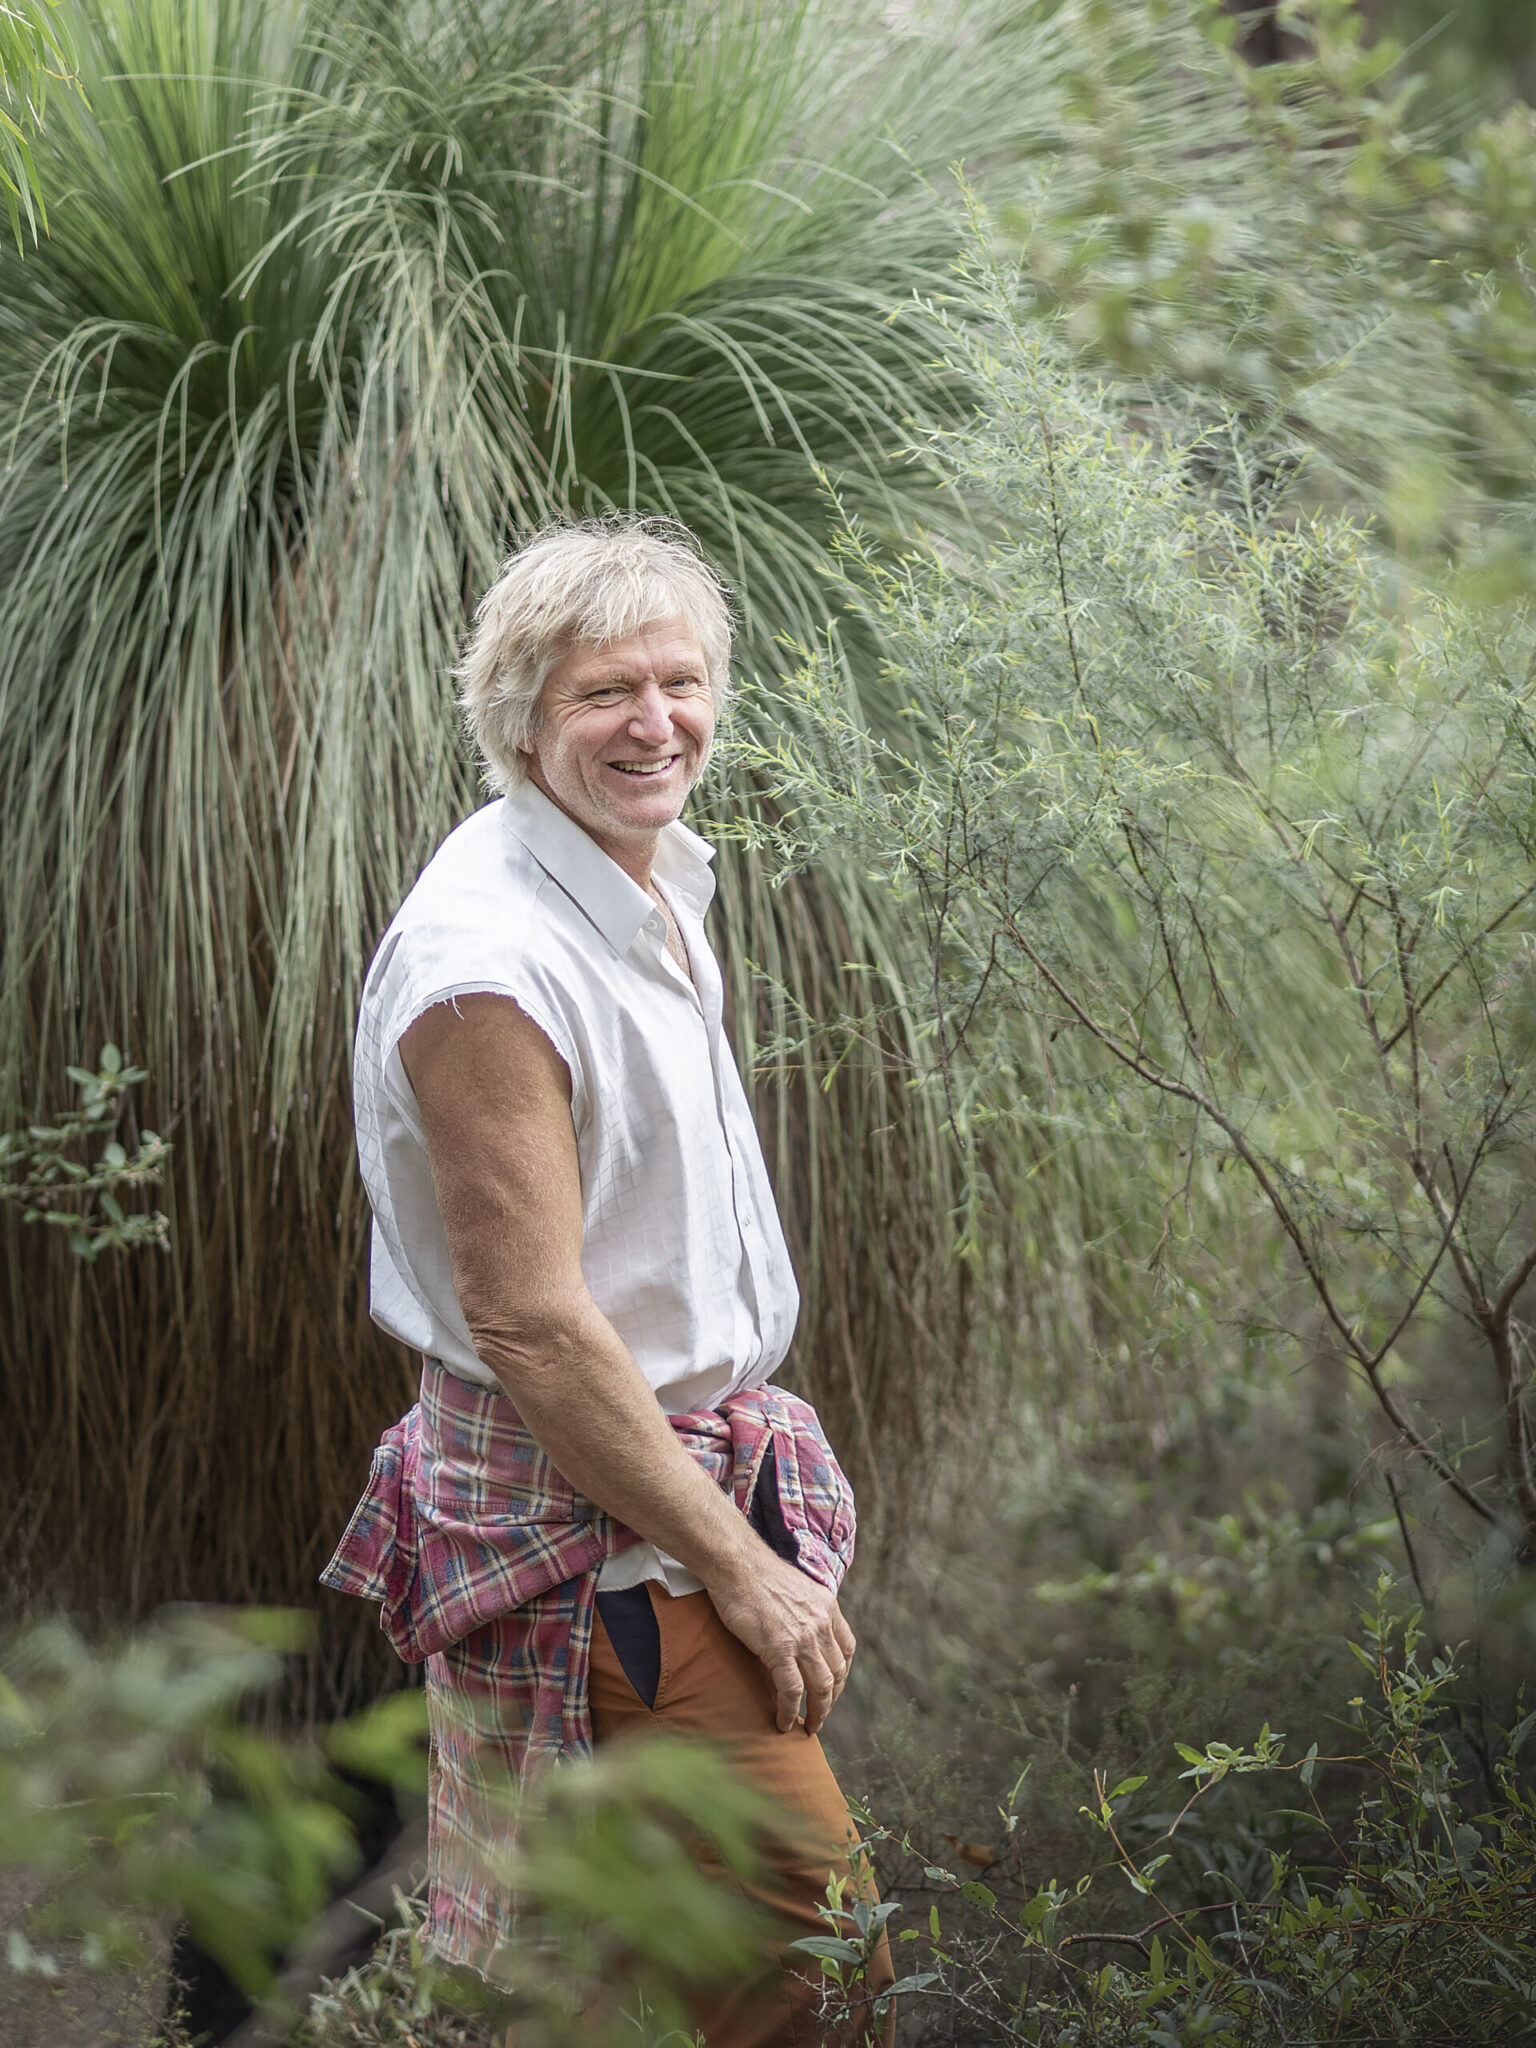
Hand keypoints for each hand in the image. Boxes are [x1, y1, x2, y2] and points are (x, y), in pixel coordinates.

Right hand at [706, 1547, 856, 1735]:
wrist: (737, 1564)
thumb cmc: (756, 1573)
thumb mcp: (796, 1587)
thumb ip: (805, 1609)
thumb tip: (800, 1627)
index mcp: (827, 1607)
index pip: (847, 1648)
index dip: (842, 1672)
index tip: (832, 1686)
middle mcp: (821, 1623)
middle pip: (837, 1672)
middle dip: (831, 1699)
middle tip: (820, 1715)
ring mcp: (803, 1638)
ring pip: (821, 1686)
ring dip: (818, 1712)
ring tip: (809, 1726)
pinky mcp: (780, 1649)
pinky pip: (792, 1690)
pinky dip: (789, 1710)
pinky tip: (783, 1722)